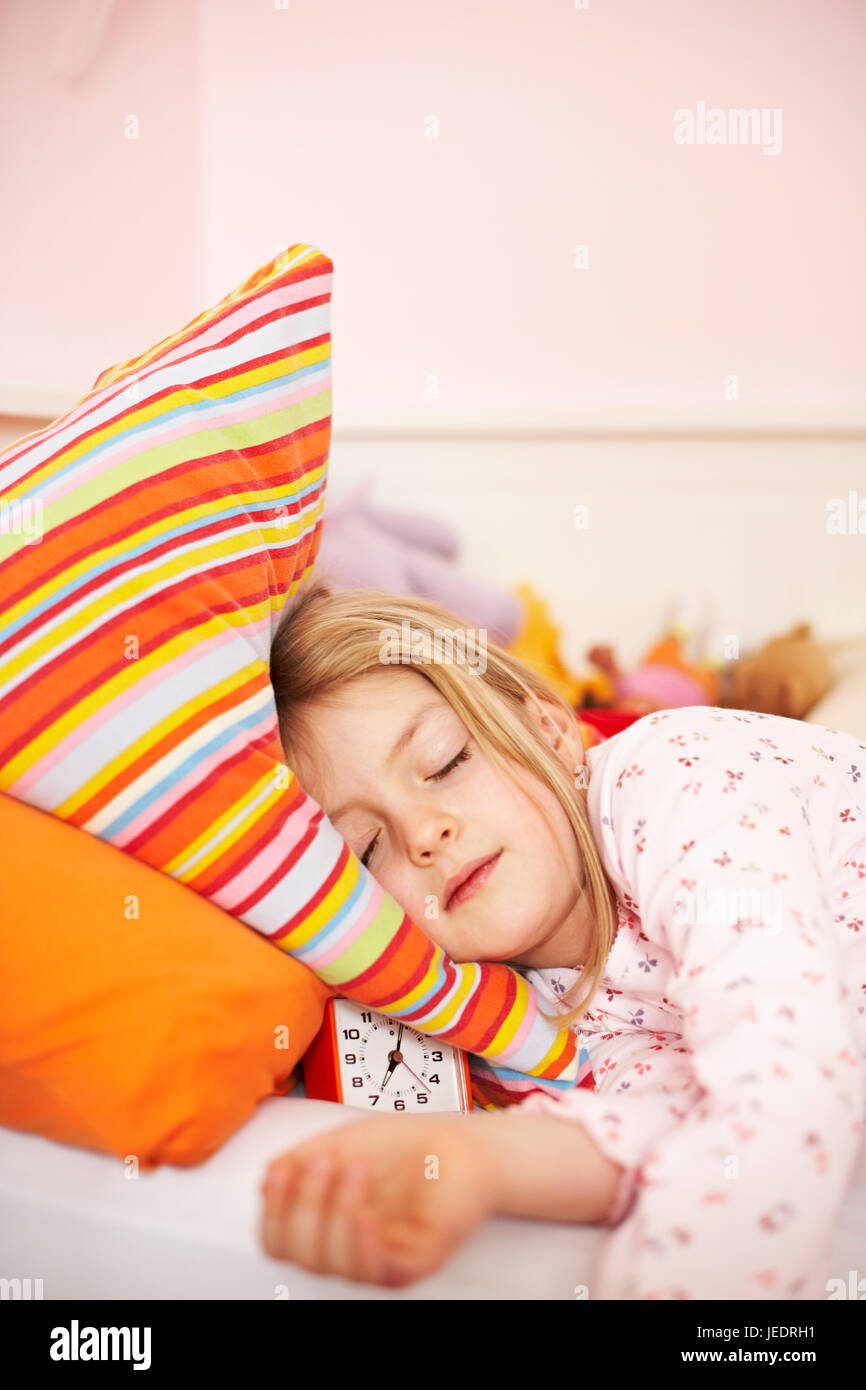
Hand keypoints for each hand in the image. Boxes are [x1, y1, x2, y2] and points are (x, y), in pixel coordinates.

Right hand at [259, 1113, 493, 1288]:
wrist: (457, 1141)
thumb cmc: (403, 1147)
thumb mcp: (339, 1144)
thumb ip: (301, 1160)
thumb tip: (266, 1181)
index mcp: (326, 1226)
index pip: (279, 1241)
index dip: (273, 1210)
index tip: (284, 1169)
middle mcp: (350, 1249)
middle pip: (300, 1255)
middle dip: (303, 1206)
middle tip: (323, 1162)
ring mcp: (382, 1259)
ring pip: (332, 1265)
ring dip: (334, 1212)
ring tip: (353, 1168)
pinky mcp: (415, 1262)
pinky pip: (376, 1269)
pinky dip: (360, 1238)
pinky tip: (363, 1207)